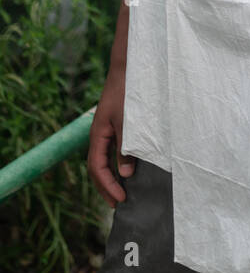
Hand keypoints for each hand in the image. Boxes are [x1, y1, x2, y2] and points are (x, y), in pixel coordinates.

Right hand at [87, 62, 135, 206]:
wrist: (129, 69)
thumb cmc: (128, 93)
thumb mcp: (128, 123)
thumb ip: (126, 147)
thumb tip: (125, 174)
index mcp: (98, 135)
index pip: (97, 168)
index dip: (107, 186)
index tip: (120, 200)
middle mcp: (100, 135)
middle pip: (97, 167)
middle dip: (106, 187)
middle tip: (118, 204)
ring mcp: (107, 130)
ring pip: (104, 159)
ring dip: (111, 177)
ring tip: (121, 192)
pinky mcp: (116, 125)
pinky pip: (112, 150)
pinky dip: (117, 163)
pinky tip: (127, 169)